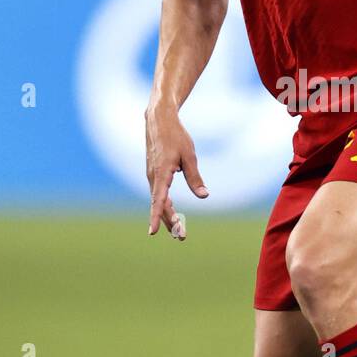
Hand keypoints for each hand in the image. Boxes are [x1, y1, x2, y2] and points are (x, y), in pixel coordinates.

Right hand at [145, 107, 208, 237]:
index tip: (152, 232)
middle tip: (181, 237)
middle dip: (169, 222)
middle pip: (159, 205)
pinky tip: (172, 213)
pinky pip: (158, 193)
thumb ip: (195, 177)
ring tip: (179, 230)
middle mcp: (153, 177)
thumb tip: (204, 196)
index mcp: (161, 173)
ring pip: (158, 201)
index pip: (158, 200)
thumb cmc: (175, 136)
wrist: (158, 120)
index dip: (156, 217)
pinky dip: (164, 205)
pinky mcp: (153, 174)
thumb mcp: (189, 156)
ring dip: (168, 215)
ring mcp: (151, 176)